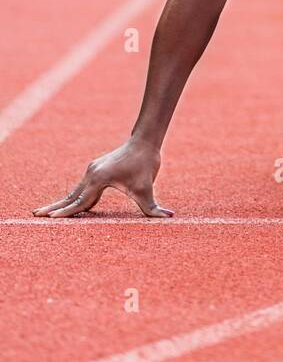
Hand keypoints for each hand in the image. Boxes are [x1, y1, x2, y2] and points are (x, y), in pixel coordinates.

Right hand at [33, 139, 171, 218]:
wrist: (145, 141)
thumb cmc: (146, 164)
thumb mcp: (148, 189)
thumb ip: (154, 207)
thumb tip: (169, 217)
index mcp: (100, 179)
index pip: (80, 201)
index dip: (67, 213)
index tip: (51, 220)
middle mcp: (92, 174)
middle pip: (70, 195)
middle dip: (54, 208)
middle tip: (36, 215)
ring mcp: (92, 171)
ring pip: (74, 191)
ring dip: (61, 203)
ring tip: (45, 213)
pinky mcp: (96, 170)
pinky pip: (82, 188)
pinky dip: (73, 197)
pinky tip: (68, 206)